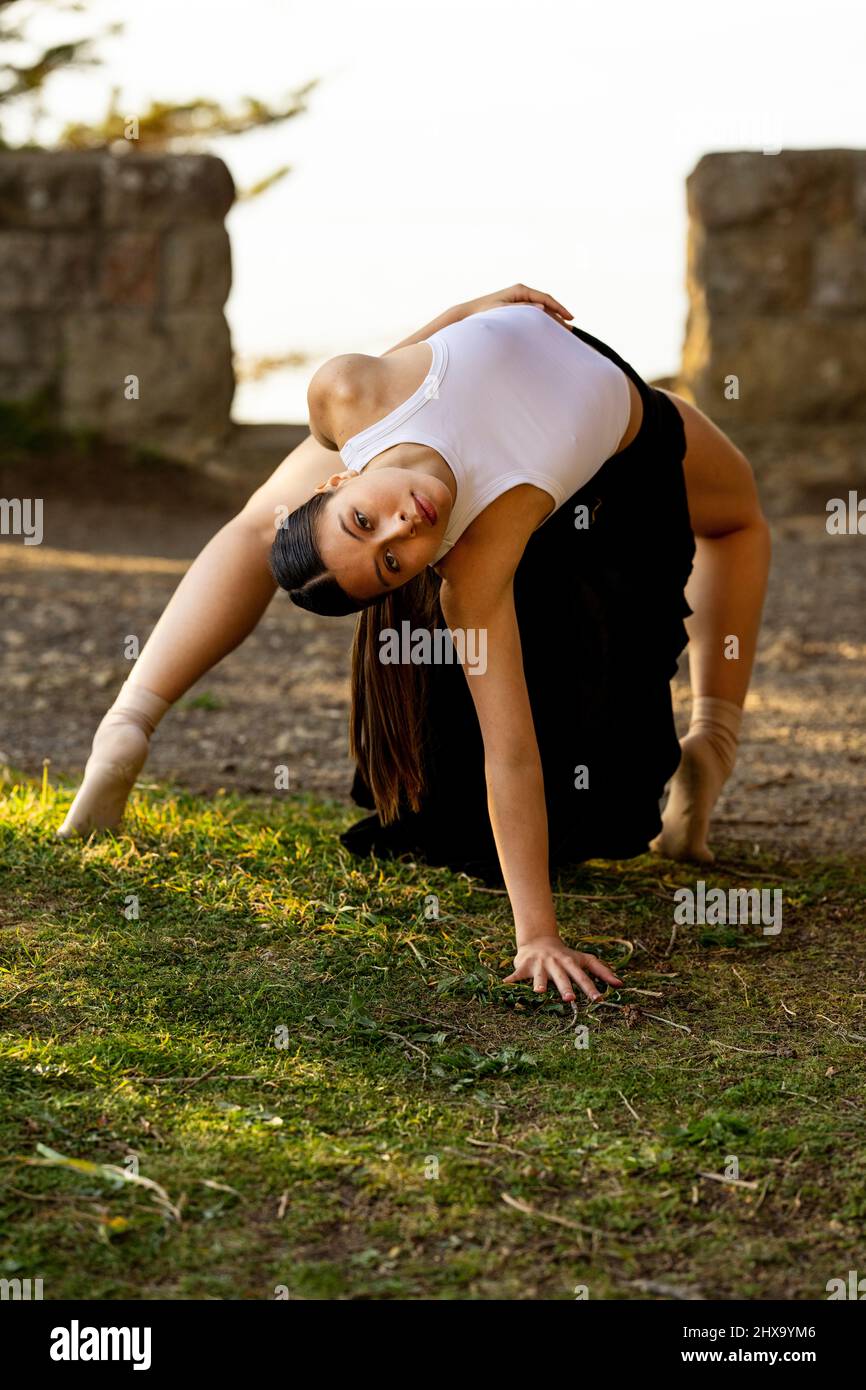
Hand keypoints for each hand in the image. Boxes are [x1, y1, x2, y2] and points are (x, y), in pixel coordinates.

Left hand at [462, 283, 573, 327]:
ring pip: (541, 311)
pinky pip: (534, 315)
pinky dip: (542, 322)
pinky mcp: (516, 308)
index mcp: (520, 290)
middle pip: (546, 305)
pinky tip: (548, 331)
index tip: (570, 318)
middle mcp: (521, 293)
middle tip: (570, 329)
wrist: (469, 314)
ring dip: (552, 321)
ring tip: (563, 332)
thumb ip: (521, 309)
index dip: (560, 308)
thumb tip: (541, 308)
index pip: (546, 298)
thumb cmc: (484, 313)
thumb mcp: (503, 311)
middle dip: (558, 317)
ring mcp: (519, 300)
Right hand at [504, 935, 622, 1002]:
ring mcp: (539, 965)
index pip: (583, 977)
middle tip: (570, 1000)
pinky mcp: (524, 966)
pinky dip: (510, 980)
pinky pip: (516, 975)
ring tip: (538, 992)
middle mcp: (556, 964)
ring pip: (539, 976)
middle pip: (562, 977)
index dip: (591, 988)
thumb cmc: (565, 955)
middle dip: (565, 987)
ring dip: (539, 983)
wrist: (539, 940)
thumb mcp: (584, 959)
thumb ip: (603, 971)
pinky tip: (504, 985)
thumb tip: (621, 984)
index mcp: (571, 963)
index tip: (599, 999)